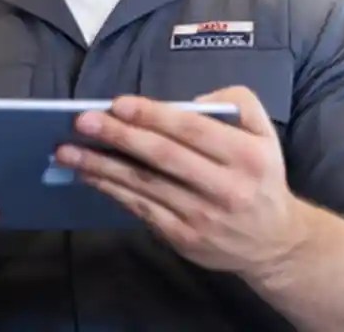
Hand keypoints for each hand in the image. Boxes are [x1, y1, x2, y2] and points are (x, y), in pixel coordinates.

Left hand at [55, 87, 303, 279]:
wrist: (275, 243)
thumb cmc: (260, 177)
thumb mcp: (265, 132)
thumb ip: (237, 103)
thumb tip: (190, 102)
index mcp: (246, 156)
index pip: (192, 130)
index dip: (152, 115)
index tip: (117, 103)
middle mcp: (225, 188)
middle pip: (162, 157)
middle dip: (118, 137)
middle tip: (82, 122)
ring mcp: (202, 217)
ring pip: (144, 185)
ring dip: (101, 167)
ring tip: (68, 151)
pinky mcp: (184, 238)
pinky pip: (141, 209)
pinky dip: (111, 191)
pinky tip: (89, 176)